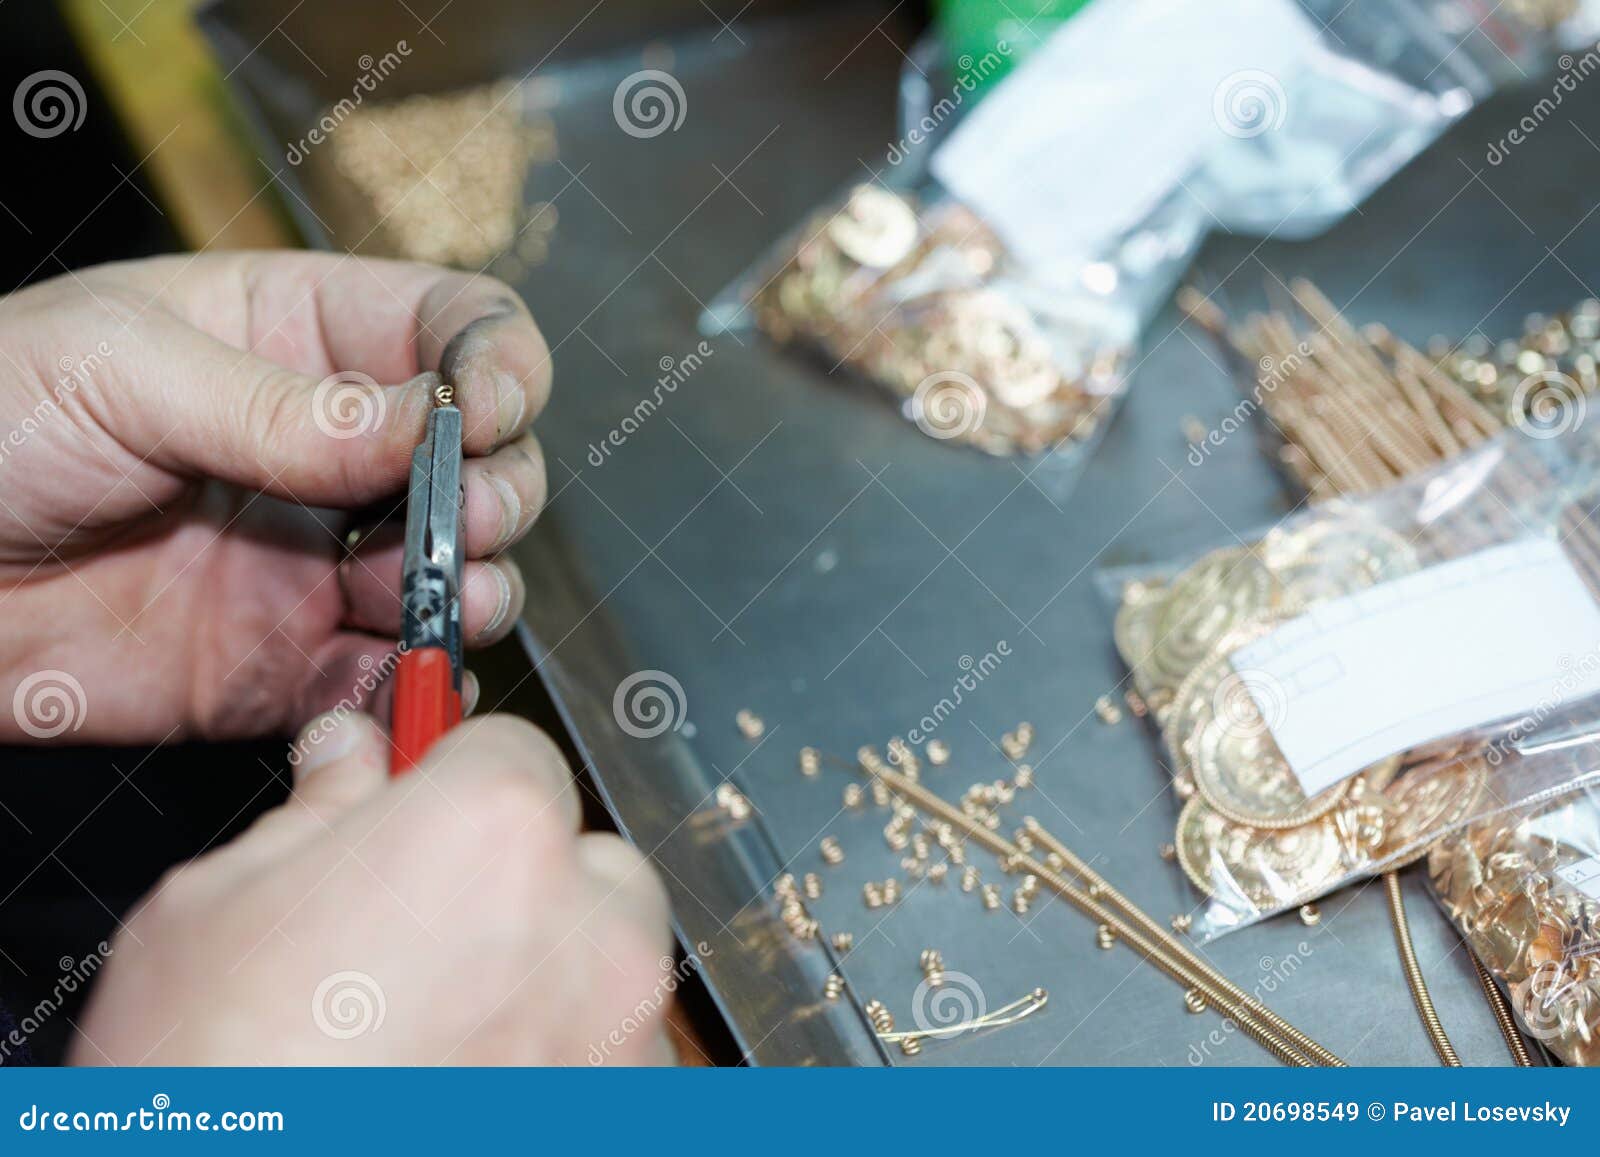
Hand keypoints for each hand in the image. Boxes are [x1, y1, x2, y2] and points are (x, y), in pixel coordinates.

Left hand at [0, 252, 550, 742]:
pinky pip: (379, 677)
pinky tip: (398, 672)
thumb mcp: (121, 371)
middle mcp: (325, 453)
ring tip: (438, 596)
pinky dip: (410, 682)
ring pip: (455, 573)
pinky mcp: (281, 665)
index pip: (449, 327)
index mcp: (293, 340)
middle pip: (481, 459)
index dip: (497, 361)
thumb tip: (428, 424)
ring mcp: (311, 563)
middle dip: (498, 487)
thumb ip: (283, 409)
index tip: (488, 411)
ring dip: (475, 587)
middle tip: (464, 516)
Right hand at [72, 712, 676, 1064]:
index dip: (451, 778)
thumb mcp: (216, 908)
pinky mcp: (629, 1112)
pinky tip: (466, 1086)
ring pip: (607, 965)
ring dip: (545, 977)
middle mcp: (588, 927)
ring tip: (432, 1034)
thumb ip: (314, 812)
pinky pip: (613, 1060)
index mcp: (494, 830)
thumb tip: (348, 758)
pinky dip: (559, 1065)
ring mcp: (622, 1039)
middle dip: (516, 881)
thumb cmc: (214, 1089)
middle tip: (417, 936)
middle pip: (582, 860)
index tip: (421, 804)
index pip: (511, 749)